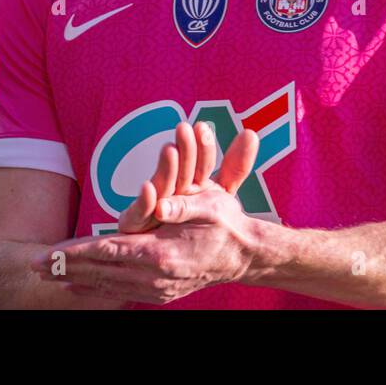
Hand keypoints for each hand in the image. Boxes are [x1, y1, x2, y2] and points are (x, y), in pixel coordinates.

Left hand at [36, 124, 262, 303]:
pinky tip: (78, 287)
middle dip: (64, 268)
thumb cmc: (226, 224)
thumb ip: (179, 205)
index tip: (48, 252)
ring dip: (74, 279)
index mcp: (161, 253)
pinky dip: (95, 290)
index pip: (107, 252)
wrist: (244, 256)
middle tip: (32, 265)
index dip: (75, 253)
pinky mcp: (158, 294)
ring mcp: (156, 290)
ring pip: (106, 286)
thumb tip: (157, 201)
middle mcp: (154, 276)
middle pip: (99, 272)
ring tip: (46, 274)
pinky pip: (119, 293)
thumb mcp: (208, 205)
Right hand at [116, 121, 257, 232]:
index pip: (201, 162)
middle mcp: (172, 189)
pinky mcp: (134, 221)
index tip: (203, 127)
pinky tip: (148, 188)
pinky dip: (144, 201)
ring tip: (170, 151)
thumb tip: (250, 133)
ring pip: (163, 186)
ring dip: (166, 169)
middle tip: (185, 129)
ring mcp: (154, 204)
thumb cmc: (195, 219)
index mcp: (192, 180)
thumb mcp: (221, 195)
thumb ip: (235, 166)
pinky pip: (140, 213)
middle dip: (185, 150)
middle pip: (182, 170)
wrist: (180, 256)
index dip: (203, 147)